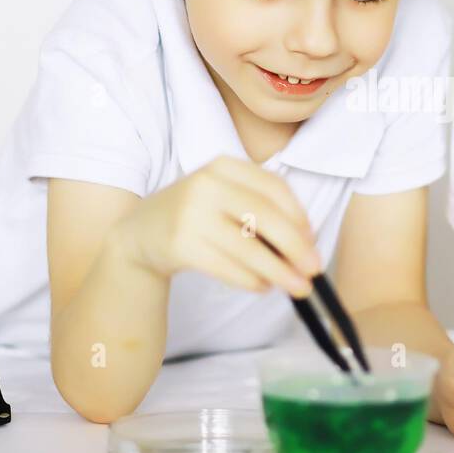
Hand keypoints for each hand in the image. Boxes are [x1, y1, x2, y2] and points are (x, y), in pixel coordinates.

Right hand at [112, 155, 320, 295]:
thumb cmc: (195, 215)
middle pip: (264, 216)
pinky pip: (227, 267)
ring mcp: (190, 214)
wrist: (138, 233)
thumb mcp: (223, 196)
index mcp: (224, 165)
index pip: (274, 187)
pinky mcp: (180, 245)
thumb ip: (261, 210)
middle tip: (315, 269)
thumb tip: (307, 244)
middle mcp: (206, 184)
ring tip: (298, 287)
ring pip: (248, 247)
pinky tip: (263, 286)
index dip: (299, 215)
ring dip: (279, 271)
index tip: (313, 239)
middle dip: (296, 246)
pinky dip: (251, 280)